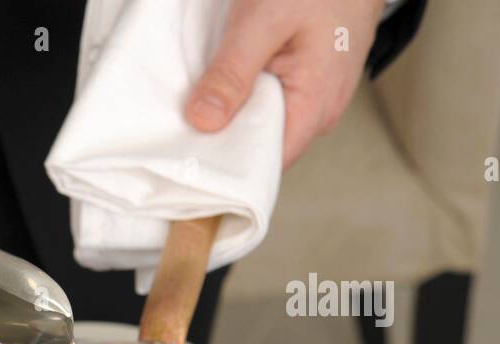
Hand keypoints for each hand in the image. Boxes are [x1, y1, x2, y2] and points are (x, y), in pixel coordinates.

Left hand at [185, 0, 385, 168]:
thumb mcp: (263, 21)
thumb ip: (233, 73)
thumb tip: (202, 122)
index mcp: (315, 106)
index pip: (265, 164)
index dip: (225, 167)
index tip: (187, 160)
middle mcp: (320, 110)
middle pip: (260, 147)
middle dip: (221, 142)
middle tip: (179, 133)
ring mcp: (316, 96)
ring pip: (263, 123)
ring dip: (230, 116)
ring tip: (194, 110)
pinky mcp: (307, 80)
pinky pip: (269, 102)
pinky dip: (242, 97)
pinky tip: (219, 88)